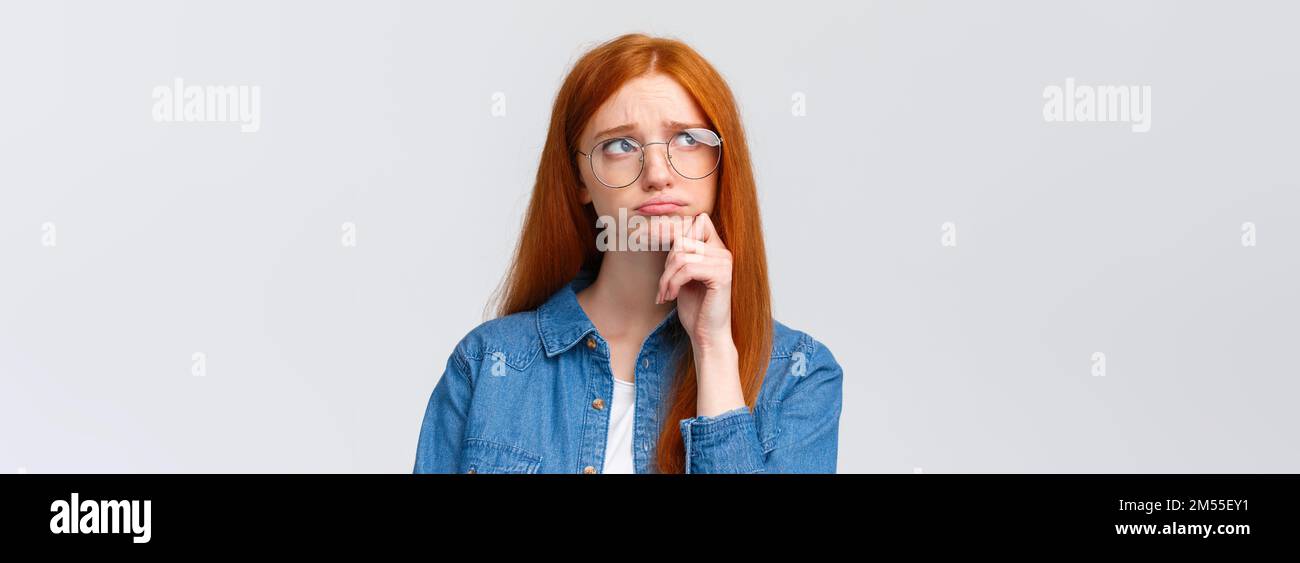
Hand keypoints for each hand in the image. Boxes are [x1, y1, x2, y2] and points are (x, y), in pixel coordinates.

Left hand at [655, 213, 733, 350]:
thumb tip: (657, 227)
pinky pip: (687, 269)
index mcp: (715, 248)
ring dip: (666, 277)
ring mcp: (724, 262)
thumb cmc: (695, 308)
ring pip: (681, 254)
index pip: (695, 221)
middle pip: (683, 236)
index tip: (642, 235)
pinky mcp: (722, 275)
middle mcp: (723, 251)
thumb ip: (678, 253)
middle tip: (662, 285)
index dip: (670, 227)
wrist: (707, 335)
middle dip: (666, 261)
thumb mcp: (682, 275)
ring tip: (665, 293)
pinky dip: (673, 283)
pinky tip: (671, 296)